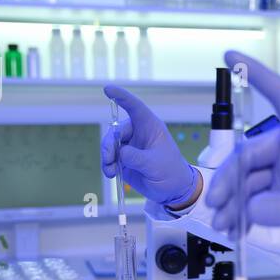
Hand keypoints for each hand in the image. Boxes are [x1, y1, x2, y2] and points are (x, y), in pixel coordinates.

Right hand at [101, 85, 199, 207]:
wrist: (172, 190)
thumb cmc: (171, 172)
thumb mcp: (155, 165)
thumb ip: (137, 157)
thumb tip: (120, 153)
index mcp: (150, 127)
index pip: (135, 107)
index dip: (122, 97)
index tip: (108, 89)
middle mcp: (138, 133)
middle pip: (116, 131)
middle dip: (109, 144)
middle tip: (109, 159)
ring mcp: (130, 146)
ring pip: (110, 144)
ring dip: (107, 156)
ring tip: (111, 170)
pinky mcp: (124, 159)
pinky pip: (109, 157)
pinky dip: (107, 165)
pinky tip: (111, 173)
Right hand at [204, 51, 279, 266]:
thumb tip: (249, 210)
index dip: (257, 73)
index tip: (230, 53)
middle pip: (248, 154)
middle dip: (228, 180)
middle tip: (215, 206)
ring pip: (247, 180)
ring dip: (233, 203)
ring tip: (225, 227)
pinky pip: (255, 198)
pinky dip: (244, 213)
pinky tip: (237, 231)